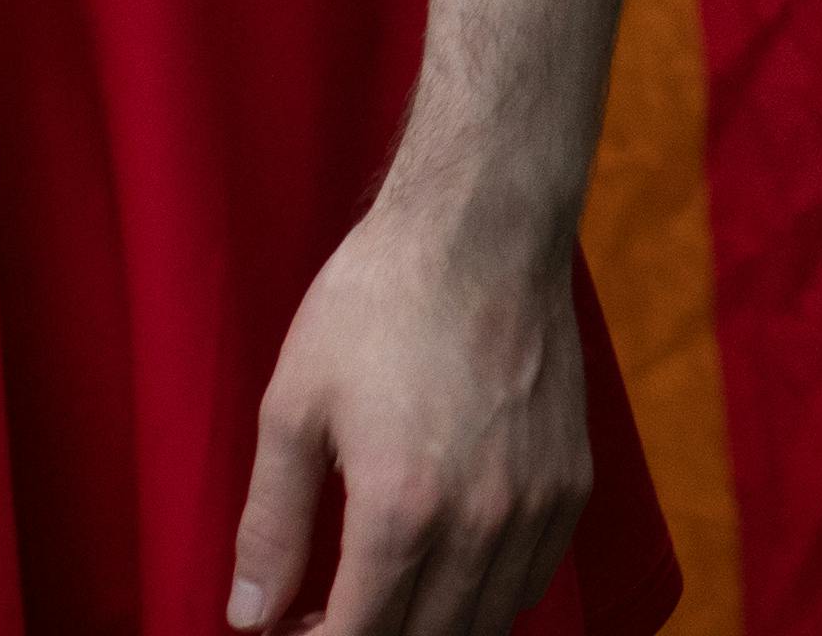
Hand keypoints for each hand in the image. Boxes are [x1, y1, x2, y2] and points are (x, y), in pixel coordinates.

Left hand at [229, 188, 592, 635]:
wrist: (483, 226)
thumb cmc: (380, 302)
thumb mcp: (293, 407)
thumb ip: (269, 525)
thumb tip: (249, 614)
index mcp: (401, 509)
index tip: (287, 632)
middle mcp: (480, 520)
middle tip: (324, 616)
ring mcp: (536, 502)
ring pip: (487, 623)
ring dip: (430, 629)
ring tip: (385, 598)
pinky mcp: (572, 479)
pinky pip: (535, 578)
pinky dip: (490, 597)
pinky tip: (449, 568)